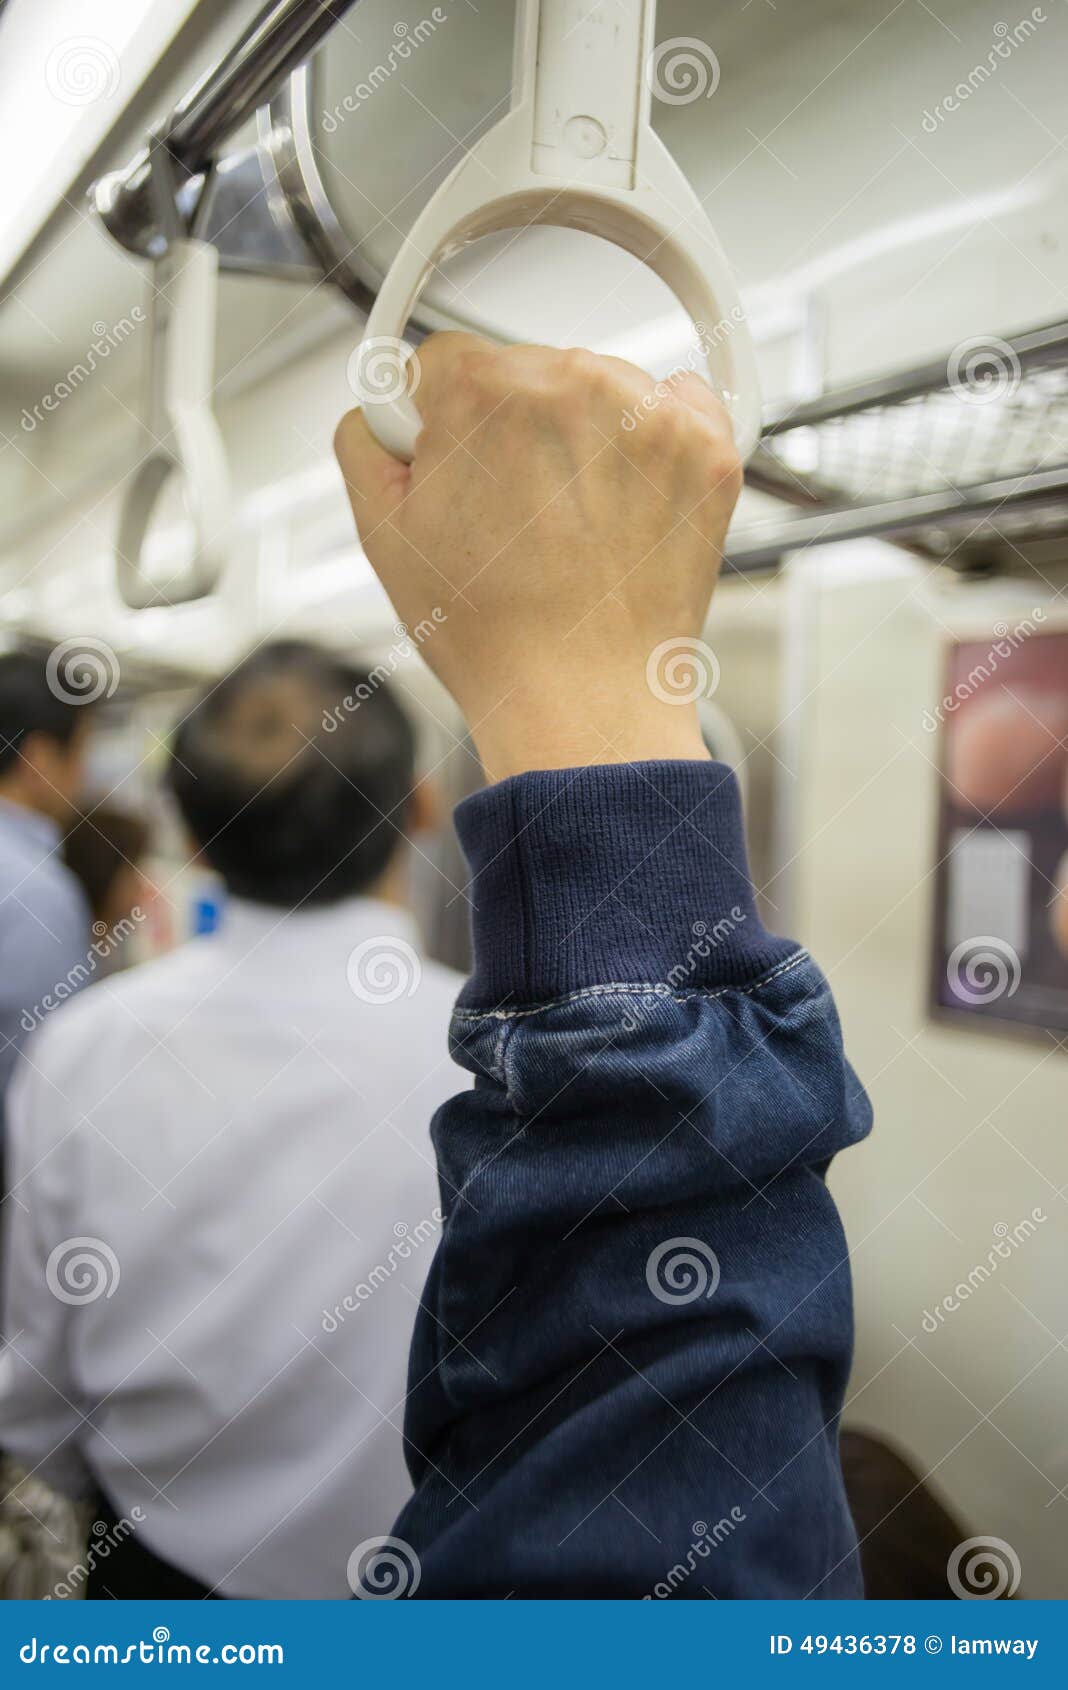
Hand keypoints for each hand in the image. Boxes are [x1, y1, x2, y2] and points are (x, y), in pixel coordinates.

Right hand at [334, 333, 741, 781]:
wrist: (586, 699)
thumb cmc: (494, 634)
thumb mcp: (383, 535)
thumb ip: (364, 440)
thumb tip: (382, 408)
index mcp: (483, 389)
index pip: (446, 361)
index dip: (441, 424)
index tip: (460, 470)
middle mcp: (572, 380)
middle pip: (527, 372)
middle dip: (515, 431)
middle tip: (515, 518)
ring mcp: (648, 412)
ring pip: (599, 390)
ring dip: (585, 438)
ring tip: (573, 526)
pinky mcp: (706, 447)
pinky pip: (675, 408)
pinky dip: (652, 447)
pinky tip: (626, 508)